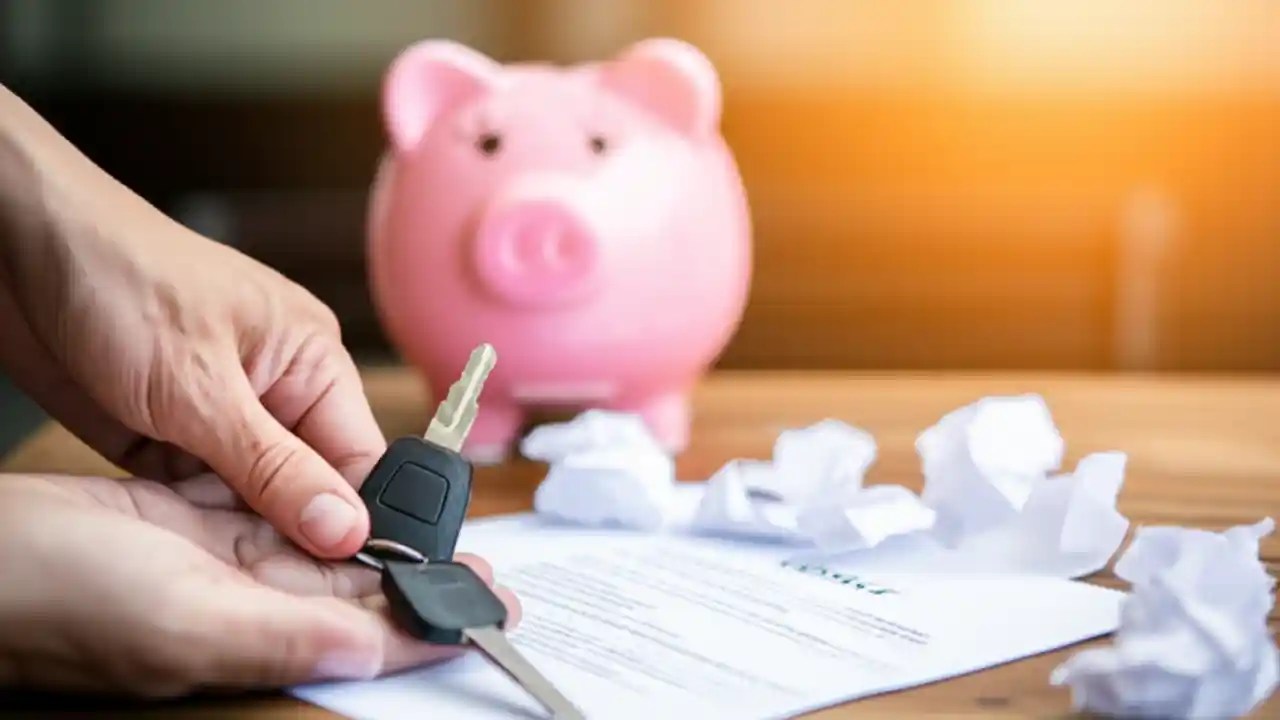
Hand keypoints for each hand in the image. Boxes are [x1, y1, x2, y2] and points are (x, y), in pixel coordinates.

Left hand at [0, 86, 385, 557]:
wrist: (14, 248)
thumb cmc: (116, 280)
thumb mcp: (201, 390)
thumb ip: (275, 469)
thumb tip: (348, 532)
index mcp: (313, 361)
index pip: (360, 460)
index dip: (355, 522)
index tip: (341, 580)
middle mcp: (277, 390)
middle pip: (308, 488)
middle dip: (286, 531)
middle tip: (261, 572)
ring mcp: (221, 413)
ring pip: (250, 500)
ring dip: (229, 526)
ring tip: (207, 542)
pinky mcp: (169, 434)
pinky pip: (197, 496)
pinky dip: (183, 516)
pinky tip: (169, 525)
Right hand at [0, 472, 520, 695]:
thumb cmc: (61, 602)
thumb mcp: (183, 623)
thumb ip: (280, 638)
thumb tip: (369, 652)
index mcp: (254, 638)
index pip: (364, 636)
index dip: (429, 624)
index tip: (492, 612)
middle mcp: (246, 604)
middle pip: (355, 592)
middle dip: (420, 580)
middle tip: (487, 569)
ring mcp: (221, 560)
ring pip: (320, 548)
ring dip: (377, 537)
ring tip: (442, 529)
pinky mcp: (196, 520)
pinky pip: (273, 506)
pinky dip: (317, 497)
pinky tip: (359, 492)